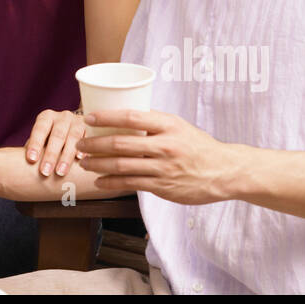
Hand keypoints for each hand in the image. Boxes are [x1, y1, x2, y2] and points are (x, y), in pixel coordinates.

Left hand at [24, 109, 87, 177]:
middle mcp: (62, 116)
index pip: (40, 129)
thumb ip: (34, 149)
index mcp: (46, 117)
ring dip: (66, 156)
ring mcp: (77, 121)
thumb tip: (20, 165)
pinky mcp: (90, 129)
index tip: (31, 160)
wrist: (73, 129)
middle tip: (45, 172)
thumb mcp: (42, 140)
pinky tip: (80, 160)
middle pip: (57, 135)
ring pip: (73, 137)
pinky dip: (84, 150)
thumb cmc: (51, 140)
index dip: (35, 144)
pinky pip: (88, 138)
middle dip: (50, 154)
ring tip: (60, 172)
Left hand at [77, 109, 237, 205]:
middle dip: (95, 144)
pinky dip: (111, 183)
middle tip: (81, 143)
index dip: (107, 117)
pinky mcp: (163, 187)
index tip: (90, 117)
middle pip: (121, 144)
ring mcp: (163, 168)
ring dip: (98, 164)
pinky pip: (131, 184)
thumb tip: (123, 116)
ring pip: (122, 166)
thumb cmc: (198, 145)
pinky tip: (99, 181)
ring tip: (84, 162)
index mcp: (168, 125)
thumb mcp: (178, 126)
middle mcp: (165, 145)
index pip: (131, 117)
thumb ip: (153, 122)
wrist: (223, 171)